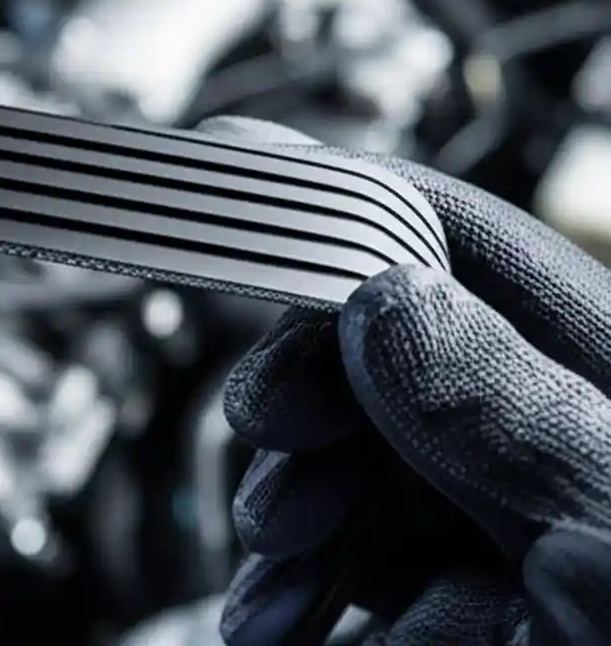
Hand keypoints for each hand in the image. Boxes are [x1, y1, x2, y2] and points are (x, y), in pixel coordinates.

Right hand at [208, 117, 610, 644]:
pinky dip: (301, 574)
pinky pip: (362, 545)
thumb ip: (529, 429)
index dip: (356, 215)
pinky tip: (281, 611)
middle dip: (308, 393)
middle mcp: (563, 438)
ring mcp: (508, 514)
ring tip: (273, 576)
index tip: (241, 201)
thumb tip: (393, 300)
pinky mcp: (466, 582)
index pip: (478, 251)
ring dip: (290, 502)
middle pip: (394, 345)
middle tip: (270, 449)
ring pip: (360, 451)